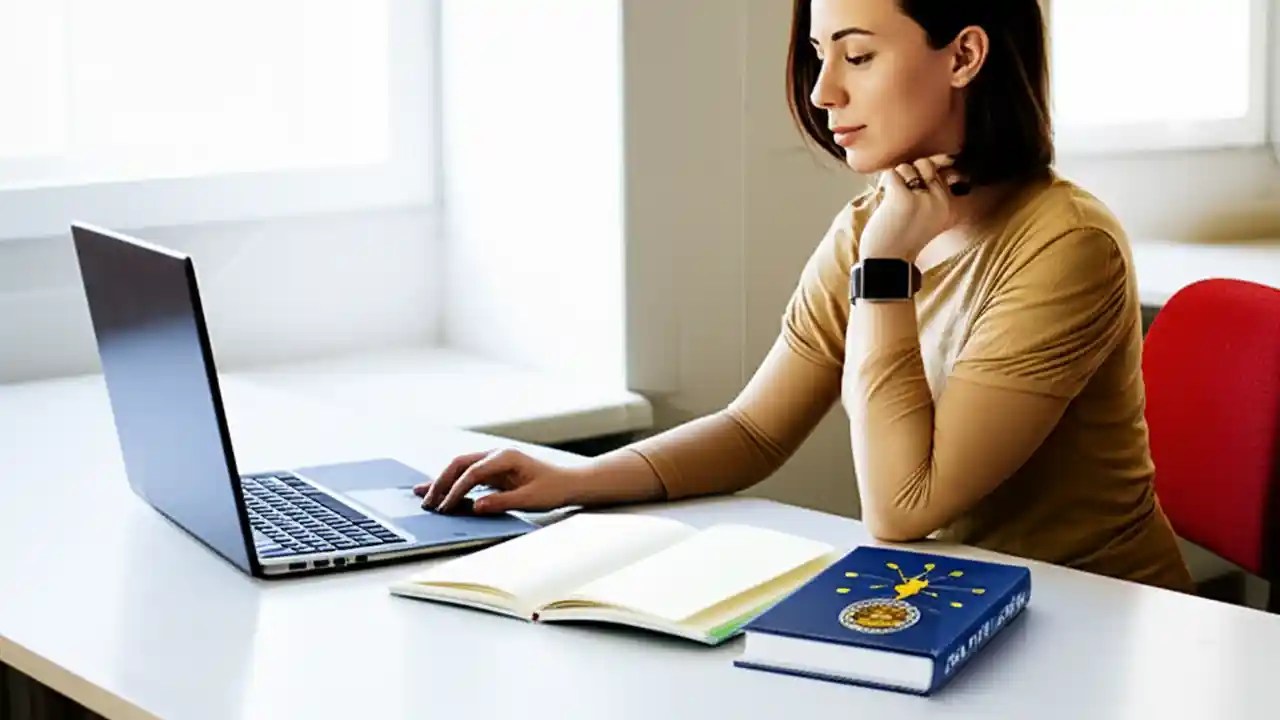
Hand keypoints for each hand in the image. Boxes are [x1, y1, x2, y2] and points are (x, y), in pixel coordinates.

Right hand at [413, 448, 583, 514]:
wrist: (569, 483)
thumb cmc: (554, 489)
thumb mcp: (530, 499)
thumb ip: (502, 502)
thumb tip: (475, 506)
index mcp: (506, 458)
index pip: (472, 472)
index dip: (456, 490)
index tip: (445, 508)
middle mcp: (496, 455)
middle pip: (460, 464)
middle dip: (441, 483)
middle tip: (428, 503)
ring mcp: (494, 461)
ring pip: (460, 467)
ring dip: (442, 482)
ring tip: (424, 497)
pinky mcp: (493, 471)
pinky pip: (467, 475)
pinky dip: (452, 484)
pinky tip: (438, 492)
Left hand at [858, 154, 968, 262]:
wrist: (886, 261)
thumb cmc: (901, 237)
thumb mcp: (928, 216)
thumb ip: (934, 192)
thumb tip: (938, 160)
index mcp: (950, 206)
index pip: (941, 171)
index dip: (923, 175)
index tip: (914, 191)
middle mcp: (941, 201)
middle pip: (926, 164)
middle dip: (909, 174)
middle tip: (901, 197)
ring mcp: (924, 198)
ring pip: (908, 167)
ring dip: (896, 180)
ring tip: (893, 202)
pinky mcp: (903, 197)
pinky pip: (892, 173)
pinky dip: (884, 183)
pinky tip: (885, 199)